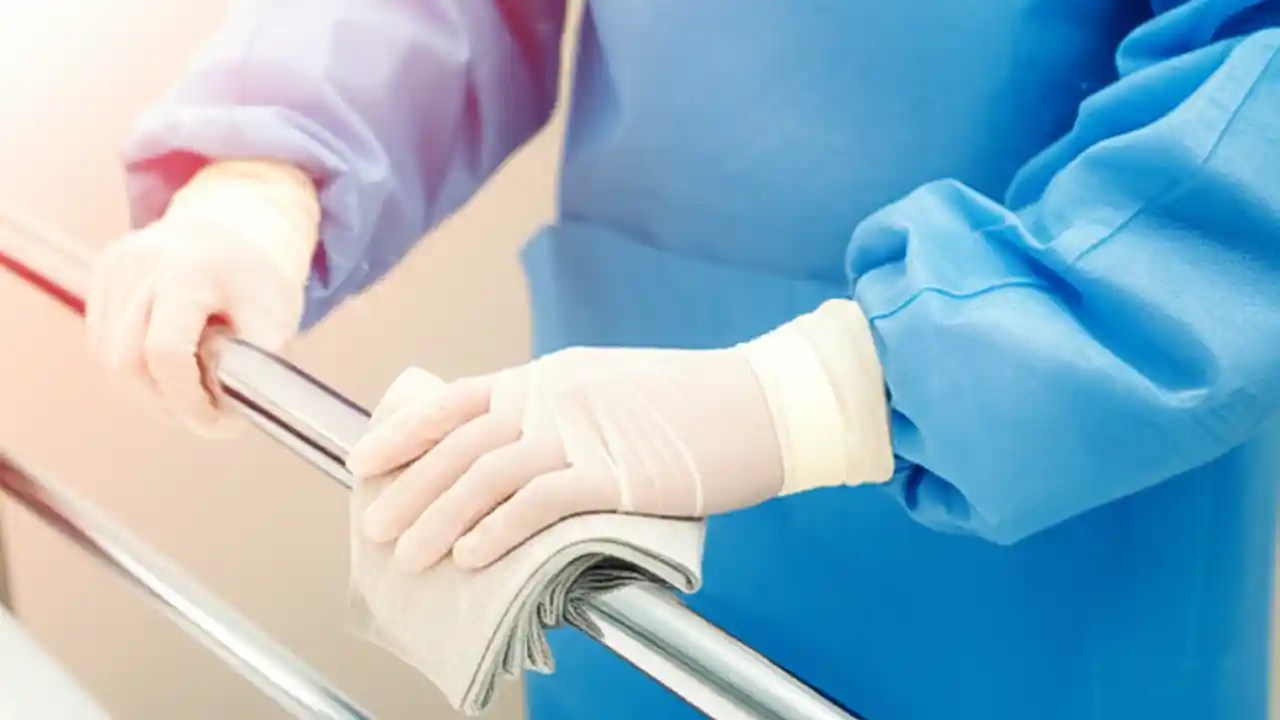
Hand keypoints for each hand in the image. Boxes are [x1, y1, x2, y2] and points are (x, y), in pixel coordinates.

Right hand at [86, 161, 318, 435]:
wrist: (236, 223)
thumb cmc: (258, 277)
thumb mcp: (277, 318)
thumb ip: (254, 364)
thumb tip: (229, 409)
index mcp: (189, 272)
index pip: (165, 352)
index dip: (187, 400)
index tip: (220, 423)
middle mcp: (142, 265)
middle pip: (126, 362)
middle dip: (166, 404)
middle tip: (205, 417)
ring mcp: (115, 268)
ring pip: (109, 358)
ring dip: (148, 391)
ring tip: (192, 392)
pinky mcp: (102, 275)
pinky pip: (103, 341)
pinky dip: (133, 368)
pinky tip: (169, 366)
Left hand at [346, 346, 785, 570]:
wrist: (764, 402)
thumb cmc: (692, 406)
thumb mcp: (609, 393)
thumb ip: (558, 416)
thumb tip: (515, 455)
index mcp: (549, 377)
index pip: (455, 399)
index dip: (402, 430)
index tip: (366, 460)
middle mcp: (554, 396)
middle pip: (459, 442)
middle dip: (409, 488)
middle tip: (377, 527)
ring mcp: (583, 431)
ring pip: (486, 473)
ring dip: (439, 517)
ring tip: (410, 555)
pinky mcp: (615, 472)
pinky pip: (538, 499)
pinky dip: (497, 528)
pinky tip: (472, 555)